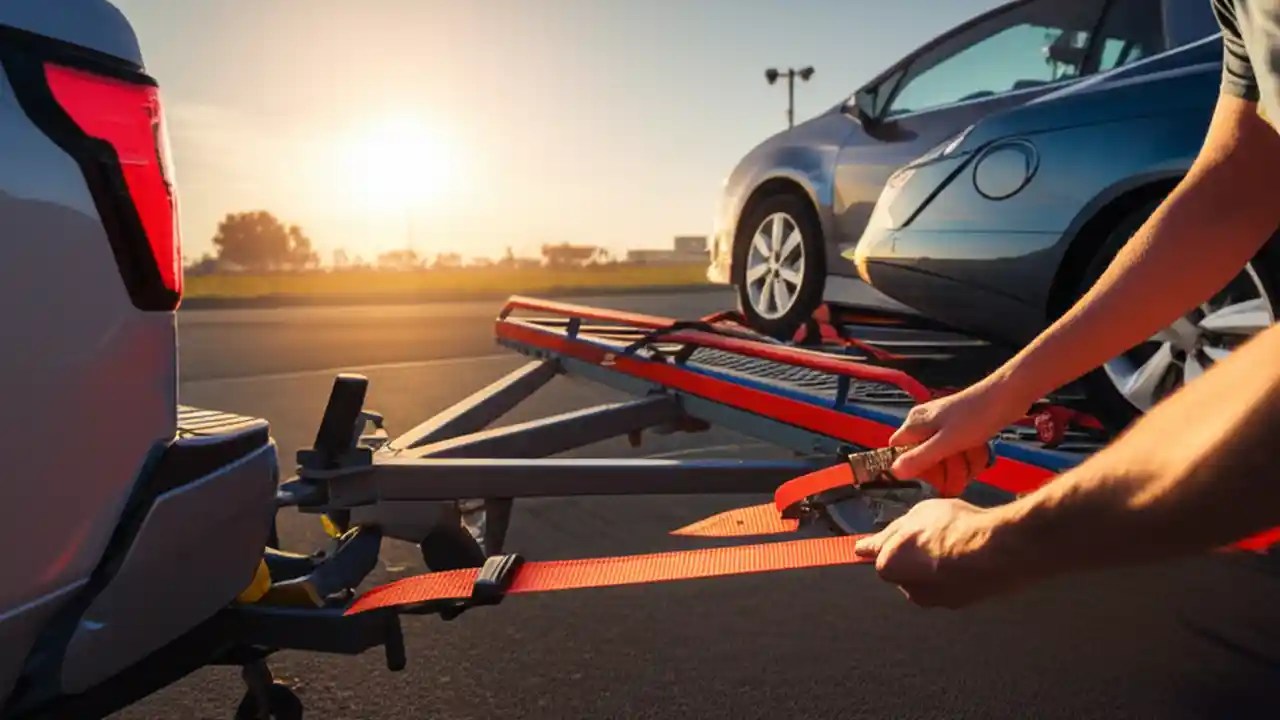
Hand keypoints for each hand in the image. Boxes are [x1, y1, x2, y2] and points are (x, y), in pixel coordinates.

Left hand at [853, 499, 1025, 607]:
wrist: (995, 552)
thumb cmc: (952, 528)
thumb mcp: (916, 515)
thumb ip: (891, 533)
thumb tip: (865, 547)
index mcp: (890, 565)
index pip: (876, 555)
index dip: (873, 548)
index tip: (862, 549)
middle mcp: (908, 589)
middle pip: (903, 568)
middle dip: (911, 555)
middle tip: (930, 534)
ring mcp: (935, 600)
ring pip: (926, 579)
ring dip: (933, 566)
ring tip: (954, 545)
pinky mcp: (959, 604)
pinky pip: (949, 585)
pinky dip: (953, 574)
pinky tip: (967, 558)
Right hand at [890, 377, 1032, 487]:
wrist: (1008, 396)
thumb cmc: (976, 417)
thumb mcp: (946, 442)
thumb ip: (920, 458)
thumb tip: (894, 472)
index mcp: (914, 423)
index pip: (897, 451)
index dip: (912, 467)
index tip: (933, 475)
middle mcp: (924, 423)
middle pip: (921, 457)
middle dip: (944, 468)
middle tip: (961, 471)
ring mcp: (941, 425)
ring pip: (942, 456)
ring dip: (960, 463)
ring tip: (974, 456)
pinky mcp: (958, 428)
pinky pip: (955, 451)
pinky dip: (968, 456)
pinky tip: (979, 451)